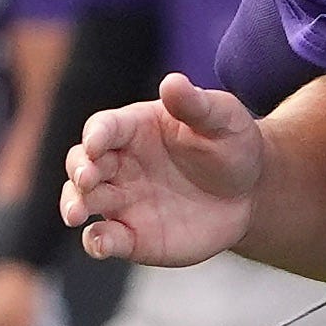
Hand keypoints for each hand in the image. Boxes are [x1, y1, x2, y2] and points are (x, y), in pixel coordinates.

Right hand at [62, 73, 264, 265]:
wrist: (252, 192)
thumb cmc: (232, 145)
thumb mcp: (223, 120)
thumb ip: (195, 104)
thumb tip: (172, 81)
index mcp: (134, 129)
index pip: (103, 128)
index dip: (96, 135)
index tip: (97, 143)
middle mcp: (119, 164)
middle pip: (81, 164)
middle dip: (79, 170)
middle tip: (88, 178)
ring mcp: (122, 200)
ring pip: (82, 202)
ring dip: (74, 206)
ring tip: (77, 214)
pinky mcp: (132, 235)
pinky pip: (104, 239)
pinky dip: (97, 242)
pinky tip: (102, 244)